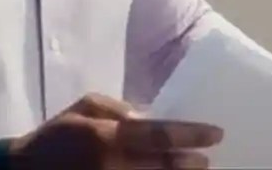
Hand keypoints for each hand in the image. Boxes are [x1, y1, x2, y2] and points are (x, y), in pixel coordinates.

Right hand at [11, 93, 222, 169]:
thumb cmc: (56, 136)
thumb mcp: (83, 107)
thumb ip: (118, 109)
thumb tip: (150, 119)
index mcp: (107, 137)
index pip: (160, 136)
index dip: (192, 136)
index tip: (215, 134)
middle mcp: (113, 167)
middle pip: (165, 167)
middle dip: (191, 165)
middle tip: (207, 161)